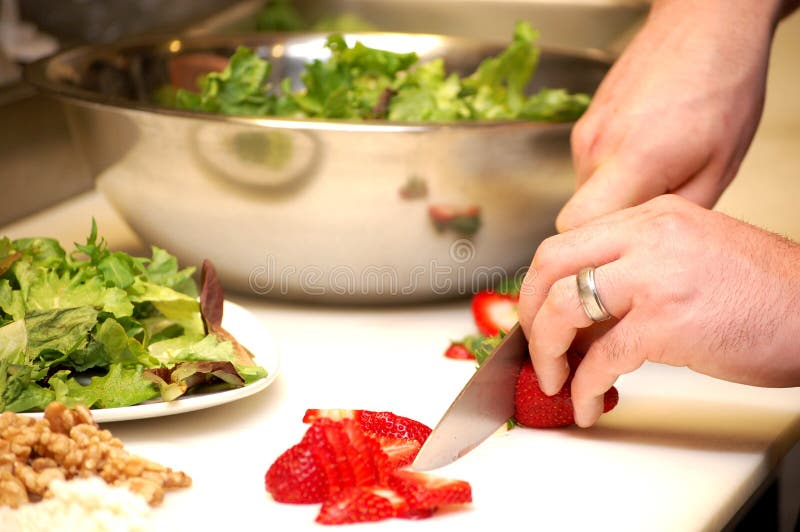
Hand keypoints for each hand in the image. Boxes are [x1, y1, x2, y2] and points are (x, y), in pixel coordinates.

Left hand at [518, 195, 799, 426]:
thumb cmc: (761, 294)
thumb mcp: (689, 255)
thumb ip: (633, 268)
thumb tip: (582, 311)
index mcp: (651, 216)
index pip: (567, 240)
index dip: (540, 284)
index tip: (538, 316)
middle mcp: (647, 235)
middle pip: (549, 264)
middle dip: (528, 313)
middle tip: (534, 348)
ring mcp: (655, 275)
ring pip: (563, 306)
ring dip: (547, 352)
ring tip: (554, 381)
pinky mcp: (668, 321)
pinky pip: (602, 357)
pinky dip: (585, 387)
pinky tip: (588, 404)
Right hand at [556, 0, 783, 231]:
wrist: (704, 23)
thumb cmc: (723, 86)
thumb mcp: (721, 165)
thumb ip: (679, 213)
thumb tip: (649, 243)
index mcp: (633, 159)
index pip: (576, 228)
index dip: (592, 248)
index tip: (617, 255)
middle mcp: (596, 145)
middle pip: (578, 215)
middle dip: (609, 227)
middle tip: (647, 219)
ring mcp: (586, 131)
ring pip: (583, 192)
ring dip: (612, 197)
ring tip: (654, 177)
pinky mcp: (585, 123)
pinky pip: (588, 167)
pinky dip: (611, 174)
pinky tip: (645, 156)